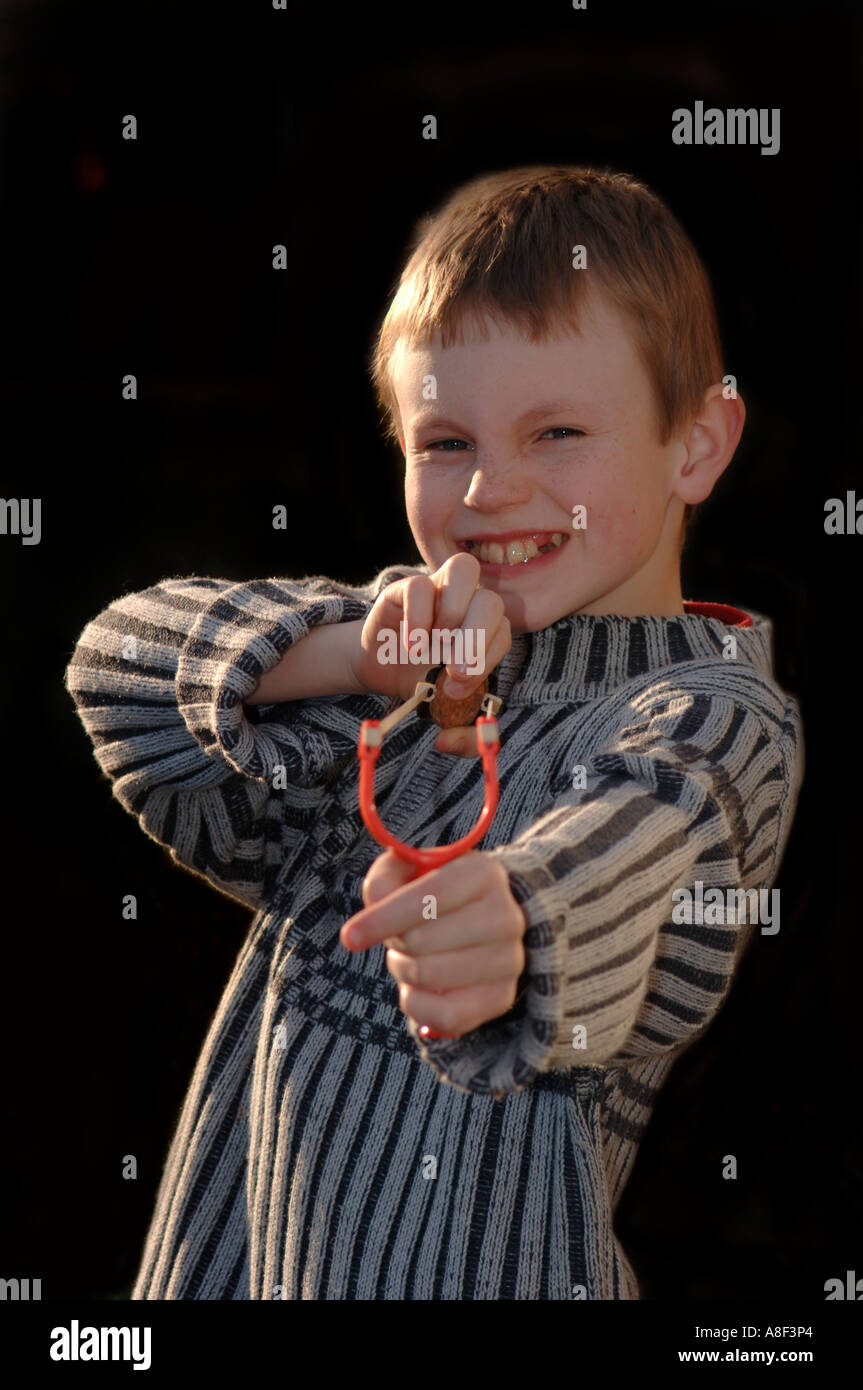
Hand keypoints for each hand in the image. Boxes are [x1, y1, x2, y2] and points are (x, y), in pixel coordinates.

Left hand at [339, 848, 526, 1038]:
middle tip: (400, 936)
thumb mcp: (408, 871)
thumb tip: (375, 902)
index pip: (430, 897)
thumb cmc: (434, 893)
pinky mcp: (501, 997)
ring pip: (428, 977)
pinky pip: (445, 1016)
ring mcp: (509, 959)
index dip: (385, 918)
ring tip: (413, 956)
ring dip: (403, 969)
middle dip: (395, 941)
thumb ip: (384, 879)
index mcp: (483, 873)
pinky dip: (416, 1004)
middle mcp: (505, 915)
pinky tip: (418, 987)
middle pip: (421, 941)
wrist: (481, 921)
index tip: (349, 937)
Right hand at [350, 553, 510, 749]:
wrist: (380, 669)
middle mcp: (469, 604)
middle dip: (476, 640)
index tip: (458, 687)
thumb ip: (460, 736)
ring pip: (464, 570)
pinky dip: (419, 615)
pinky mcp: (406, 588)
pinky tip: (411, 643)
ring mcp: (439, 590)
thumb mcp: (446, 716)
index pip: (503, 632)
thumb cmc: (423, 684)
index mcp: (487, 631)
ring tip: (435, 644)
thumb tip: (447, 743)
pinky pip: (420, 584)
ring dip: (456, 611)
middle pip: (492, 600)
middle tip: (452, 671)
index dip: (486, 659)